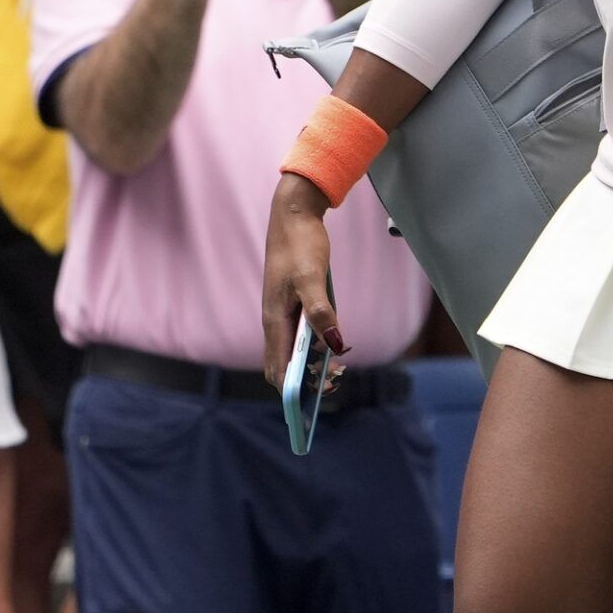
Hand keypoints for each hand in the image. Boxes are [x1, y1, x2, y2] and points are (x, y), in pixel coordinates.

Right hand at [262, 170, 344, 386]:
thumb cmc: (300, 245)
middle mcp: (274, 320)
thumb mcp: (312, 278)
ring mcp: (282, 311)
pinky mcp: (293, 302)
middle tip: (335, 381)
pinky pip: (299, 334)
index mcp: (274, 320)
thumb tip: (334, 345)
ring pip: (292, 350)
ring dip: (312, 364)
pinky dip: (314, 345)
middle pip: (284, 364)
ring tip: (338, 367)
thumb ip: (321, 311)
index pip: (278, 369)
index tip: (319, 396)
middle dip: (305, 380)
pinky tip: (334, 342)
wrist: (294, 215)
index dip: (295, 388)